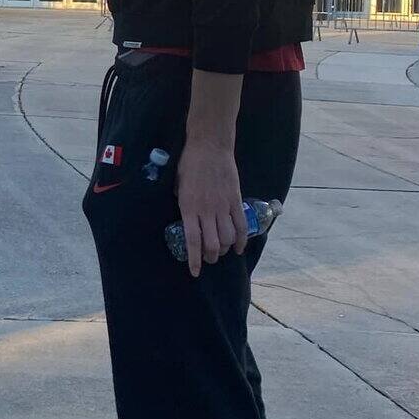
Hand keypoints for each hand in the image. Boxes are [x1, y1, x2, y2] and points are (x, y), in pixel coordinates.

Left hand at [176, 136, 246, 276]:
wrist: (210, 146)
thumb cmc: (189, 163)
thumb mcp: (177, 184)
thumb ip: (182, 202)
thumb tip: (187, 214)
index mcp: (188, 207)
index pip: (192, 240)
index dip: (194, 259)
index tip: (195, 272)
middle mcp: (206, 211)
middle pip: (212, 243)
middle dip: (211, 256)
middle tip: (209, 259)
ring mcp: (223, 206)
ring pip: (227, 237)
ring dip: (225, 249)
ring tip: (222, 252)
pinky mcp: (235, 200)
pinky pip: (241, 225)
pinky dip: (241, 239)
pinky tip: (239, 247)